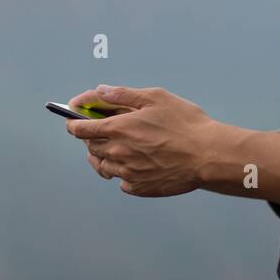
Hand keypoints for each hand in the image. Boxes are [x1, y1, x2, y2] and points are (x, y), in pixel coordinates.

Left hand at [64, 85, 221, 196]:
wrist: (208, 156)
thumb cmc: (185, 123)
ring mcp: (127, 173)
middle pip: (90, 147)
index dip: (72, 122)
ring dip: (103, 155)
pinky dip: (123, 172)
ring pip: (103, 166)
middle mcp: (117, 153)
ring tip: (114, 148)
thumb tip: (99, 91)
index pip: (80, 128)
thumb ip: (123, 94)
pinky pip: (122, 181)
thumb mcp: (155, 98)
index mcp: (118, 128)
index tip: (71, 119)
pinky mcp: (140, 188)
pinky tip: (135, 164)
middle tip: (99, 129)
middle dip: (90, 137)